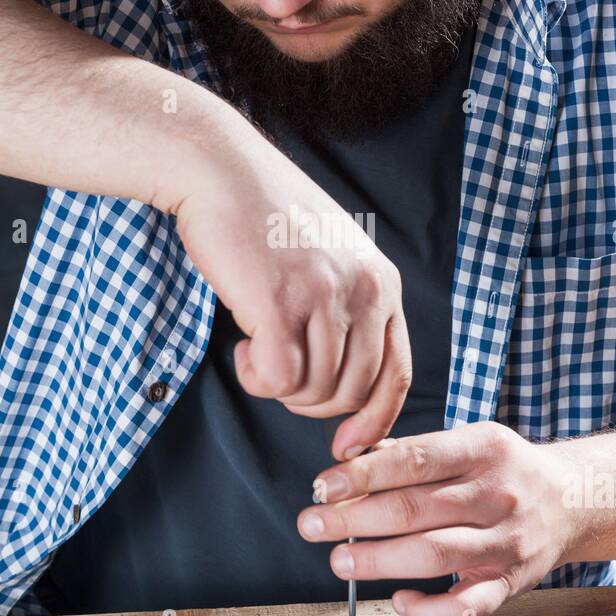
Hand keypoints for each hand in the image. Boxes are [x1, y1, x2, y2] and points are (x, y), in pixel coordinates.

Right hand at [171, 104, 411, 458]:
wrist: (219, 170)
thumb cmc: (264, 218)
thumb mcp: (331, 259)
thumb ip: (349, 309)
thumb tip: (344, 384)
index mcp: (384, 284)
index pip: (396, 375)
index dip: (373, 420)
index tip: (347, 445)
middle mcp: (366, 291)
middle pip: (352, 394)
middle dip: (310, 402)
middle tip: (277, 369)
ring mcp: (326, 297)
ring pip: (313, 392)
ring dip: (277, 385)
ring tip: (255, 345)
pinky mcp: (281, 304)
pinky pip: (278, 380)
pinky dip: (255, 378)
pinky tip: (242, 345)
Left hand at [296, 423, 579, 615]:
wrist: (574, 499)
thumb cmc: (508, 469)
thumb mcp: (469, 439)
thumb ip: (411, 448)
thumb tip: (348, 454)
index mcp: (482, 449)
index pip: (414, 459)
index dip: (363, 474)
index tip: (325, 485)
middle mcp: (496, 494)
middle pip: (415, 509)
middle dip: (354, 519)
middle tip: (315, 523)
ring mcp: (504, 542)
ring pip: (434, 554)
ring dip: (378, 560)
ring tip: (341, 560)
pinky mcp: (509, 583)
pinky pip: (467, 608)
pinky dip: (428, 612)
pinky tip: (400, 601)